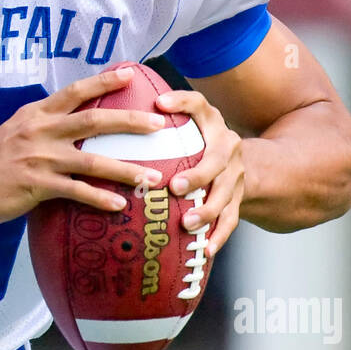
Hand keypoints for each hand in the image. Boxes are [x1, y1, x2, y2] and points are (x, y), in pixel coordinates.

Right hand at [0, 66, 169, 231]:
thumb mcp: (15, 132)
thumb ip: (44, 126)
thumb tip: (74, 125)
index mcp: (36, 114)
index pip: (75, 91)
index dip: (104, 81)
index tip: (130, 72)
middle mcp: (40, 131)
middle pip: (94, 121)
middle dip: (130, 121)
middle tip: (160, 126)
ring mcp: (39, 159)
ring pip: (92, 161)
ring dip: (126, 169)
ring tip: (154, 177)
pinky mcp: (35, 186)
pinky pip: (76, 192)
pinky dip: (100, 198)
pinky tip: (120, 205)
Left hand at [154, 89, 244, 257]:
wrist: (243, 162)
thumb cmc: (197, 143)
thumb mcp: (185, 124)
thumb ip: (156, 120)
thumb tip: (107, 101)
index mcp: (210, 121)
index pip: (198, 104)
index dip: (181, 102)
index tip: (159, 103)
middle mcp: (227, 144)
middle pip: (217, 158)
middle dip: (198, 174)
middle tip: (175, 187)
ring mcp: (236, 173)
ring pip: (225, 193)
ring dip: (207, 210)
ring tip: (186, 223)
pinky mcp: (239, 197)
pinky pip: (231, 219)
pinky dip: (219, 235)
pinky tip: (205, 249)